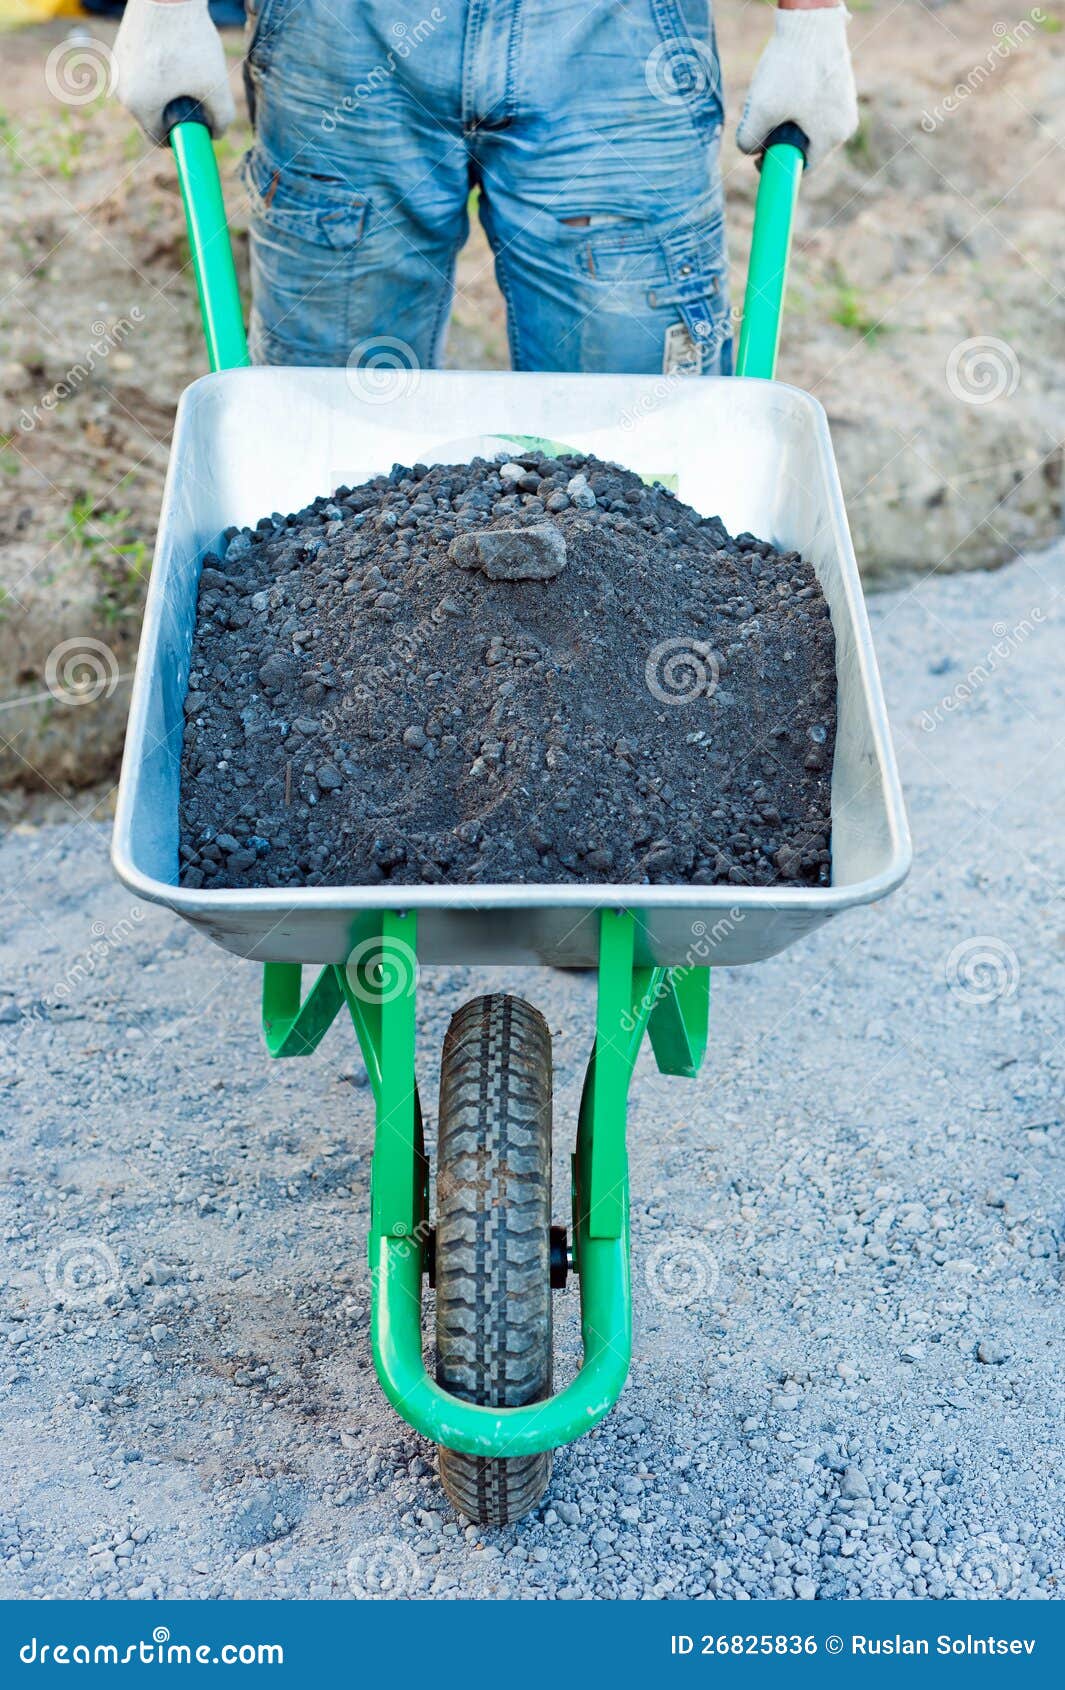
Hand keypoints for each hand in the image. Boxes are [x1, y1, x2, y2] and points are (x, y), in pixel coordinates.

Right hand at [114, 0, 235, 144]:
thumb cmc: (189, 39)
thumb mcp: (215, 84)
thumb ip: (222, 118)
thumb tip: (217, 134)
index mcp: (139, 105)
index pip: (157, 140)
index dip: (181, 141)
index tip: (197, 131)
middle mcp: (121, 89)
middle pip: (152, 117)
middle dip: (175, 114)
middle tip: (198, 95)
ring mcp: (117, 67)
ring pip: (147, 93)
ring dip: (167, 92)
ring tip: (187, 69)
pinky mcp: (120, 49)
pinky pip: (141, 72)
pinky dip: (158, 71)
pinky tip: (174, 53)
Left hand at [736, 2, 857, 172]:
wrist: (811, 21)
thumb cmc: (791, 67)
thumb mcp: (761, 109)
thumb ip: (749, 139)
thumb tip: (749, 150)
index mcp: (832, 137)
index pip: (802, 168)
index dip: (777, 167)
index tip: (758, 158)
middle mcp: (845, 124)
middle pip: (805, 147)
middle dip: (780, 141)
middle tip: (760, 127)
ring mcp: (845, 103)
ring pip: (808, 125)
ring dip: (786, 120)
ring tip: (772, 99)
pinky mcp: (840, 85)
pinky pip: (815, 106)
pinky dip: (796, 102)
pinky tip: (785, 83)